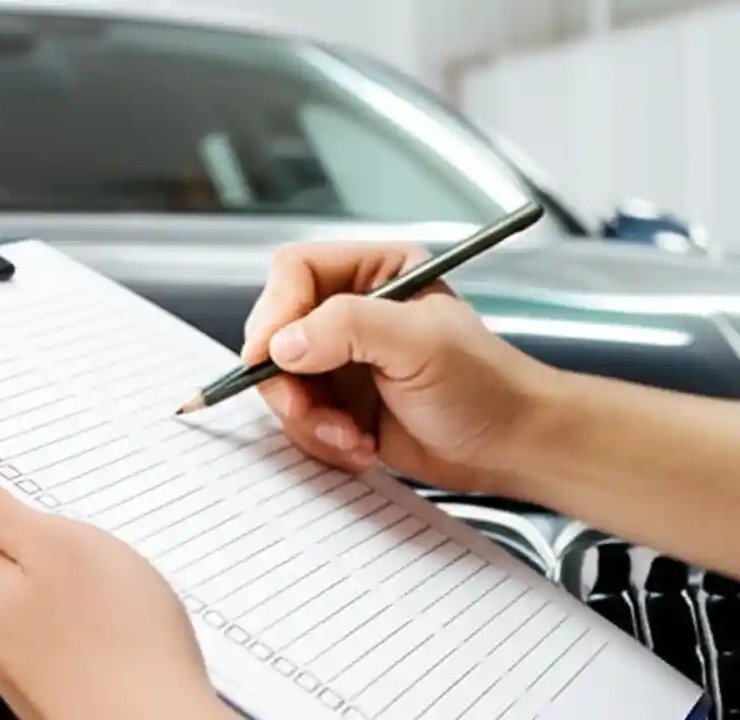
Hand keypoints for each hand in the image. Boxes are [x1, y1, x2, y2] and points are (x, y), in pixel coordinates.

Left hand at [0, 448, 235, 719]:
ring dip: (71, 583)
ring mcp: (13, 663)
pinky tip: (117, 625)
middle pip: (1, 556)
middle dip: (47, 543)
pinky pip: (58, 630)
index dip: (14, 501)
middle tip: (94, 549)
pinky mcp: (47, 683)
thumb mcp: (50, 543)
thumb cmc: (115, 640)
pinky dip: (85, 620)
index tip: (51, 503)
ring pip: (34, 594)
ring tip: (114, 589)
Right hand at [240, 243, 554, 492]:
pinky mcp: (340, 404)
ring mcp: (341, 361)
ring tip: (352, 436)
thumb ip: (348, 327)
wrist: (511, 447)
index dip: (274, 312)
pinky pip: (299, 420)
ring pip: (281, 383)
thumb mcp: (419, 343)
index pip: (295, 272)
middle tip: (308, 409)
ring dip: (309, 419)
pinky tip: (362, 446)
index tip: (269, 355)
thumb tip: (283, 344)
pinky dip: (322, 441)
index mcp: (374, 273)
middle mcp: (350, 313)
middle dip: (288, 381)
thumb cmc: (485, 386)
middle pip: (276, 332)